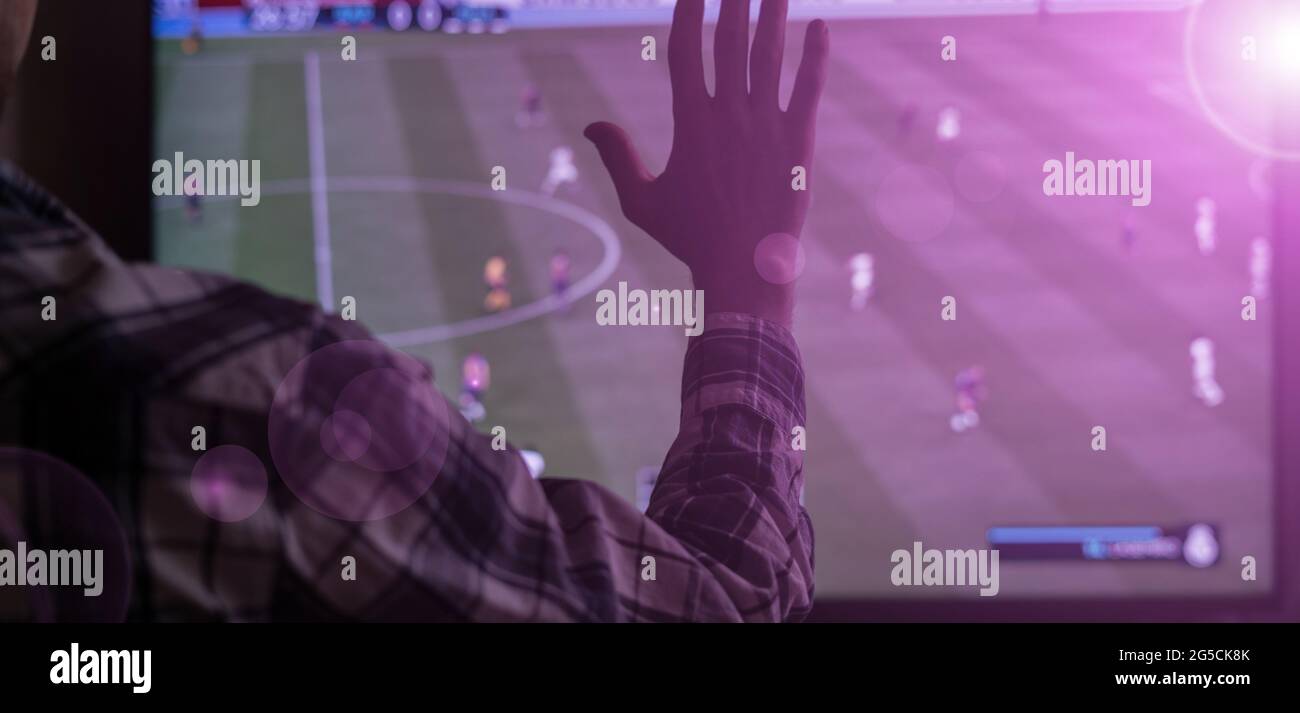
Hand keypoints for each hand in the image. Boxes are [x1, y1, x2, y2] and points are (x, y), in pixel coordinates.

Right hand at [585, 0, 829, 328]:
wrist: (745, 270)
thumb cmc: (690, 238)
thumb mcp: (641, 201)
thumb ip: (617, 158)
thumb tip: (589, 126)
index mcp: (690, 123)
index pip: (686, 51)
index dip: (689, 11)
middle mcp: (729, 116)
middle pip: (730, 40)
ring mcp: (766, 126)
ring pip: (770, 55)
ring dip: (773, 12)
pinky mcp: (798, 142)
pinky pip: (808, 88)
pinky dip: (815, 55)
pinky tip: (821, 25)